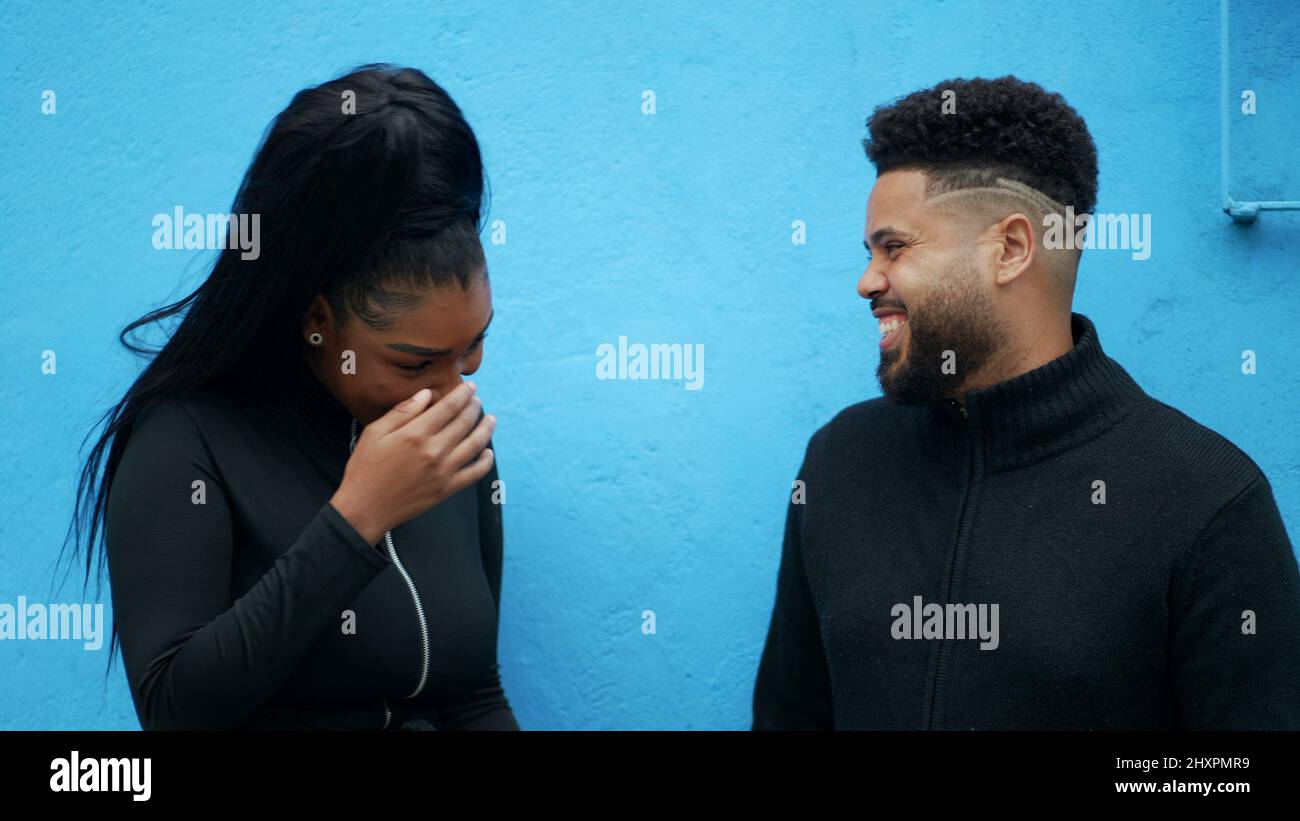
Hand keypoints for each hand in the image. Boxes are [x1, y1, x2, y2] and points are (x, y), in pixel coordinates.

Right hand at [330, 383, 495, 544]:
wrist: (365, 508)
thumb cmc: (365, 468)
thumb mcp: (375, 433)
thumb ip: (402, 411)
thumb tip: (427, 394)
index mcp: (416, 434)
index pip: (449, 407)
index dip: (463, 394)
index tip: (470, 387)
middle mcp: (434, 451)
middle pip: (464, 423)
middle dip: (474, 407)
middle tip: (477, 400)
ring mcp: (443, 472)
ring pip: (475, 445)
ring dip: (485, 429)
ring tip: (490, 419)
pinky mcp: (447, 489)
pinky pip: (474, 474)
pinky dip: (485, 462)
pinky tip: (487, 453)